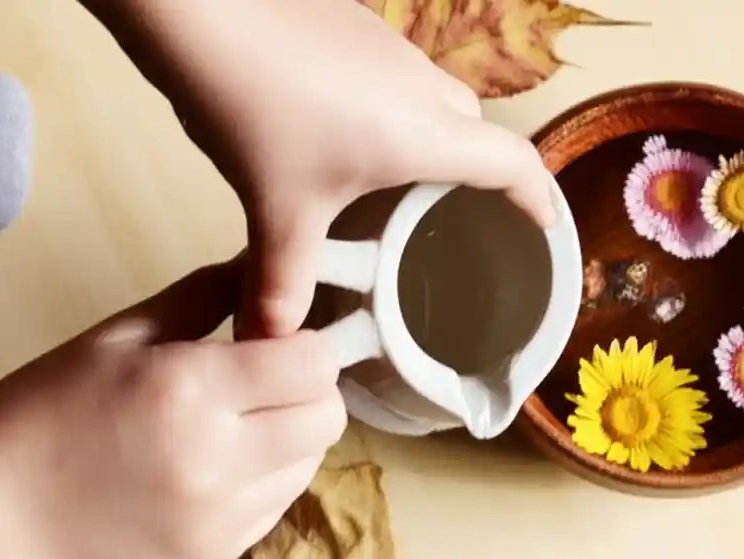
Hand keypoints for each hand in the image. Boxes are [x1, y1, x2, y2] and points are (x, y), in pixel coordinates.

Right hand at [0, 260, 345, 558]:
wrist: (4, 502)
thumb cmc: (58, 402)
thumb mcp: (126, 332)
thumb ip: (208, 294)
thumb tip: (269, 264)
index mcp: (191, 390)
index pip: (313, 363)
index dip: (305, 345)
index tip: (276, 342)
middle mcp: (217, 459)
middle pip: (327, 416)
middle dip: (310, 390)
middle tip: (267, 381)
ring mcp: (221, 515)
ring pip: (312, 461)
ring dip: (293, 434)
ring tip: (240, 422)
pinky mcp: (221, 549)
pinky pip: (281, 501)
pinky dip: (268, 476)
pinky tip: (221, 462)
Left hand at [84, 0, 557, 337]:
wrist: (200, 7)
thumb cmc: (255, 101)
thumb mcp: (277, 206)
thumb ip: (282, 281)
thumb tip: (272, 341)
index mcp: (428, 136)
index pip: (514, 164)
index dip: (537, 197)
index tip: (543, 224)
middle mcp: (425, 87)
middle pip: (478, 133)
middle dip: (479, 174)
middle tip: (456, 216)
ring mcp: (393, 51)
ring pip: (438, 101)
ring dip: (432, 138)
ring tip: (395, 180)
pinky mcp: (358, 28)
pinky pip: (398, 77)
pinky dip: (391, 109)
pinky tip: (339, 131)